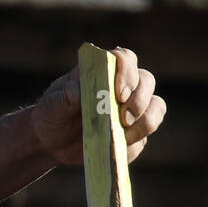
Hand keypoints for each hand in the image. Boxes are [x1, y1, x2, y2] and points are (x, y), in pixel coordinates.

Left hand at [30, 47, 165, 166]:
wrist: (52, 142)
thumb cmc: (52, 114)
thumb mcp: (51, 104)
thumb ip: (64, 96)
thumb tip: (77, 90)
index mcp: (103, 70)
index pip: (125, 59)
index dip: (127, 72)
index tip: (119, 93)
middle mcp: (123, 86)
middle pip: (147, 81)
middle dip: (140, 99)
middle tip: (124, 117)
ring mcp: (133, 110)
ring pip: (156, 107)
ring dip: (146, 121)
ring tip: (124, 135)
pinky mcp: (135, 134)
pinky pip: (145, 137)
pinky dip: (136, 143)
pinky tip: (119, 148)